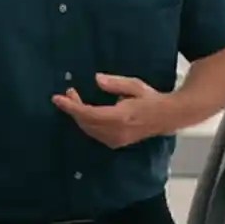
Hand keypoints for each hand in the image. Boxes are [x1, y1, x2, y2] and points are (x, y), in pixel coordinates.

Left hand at [52, 73, 170, 148]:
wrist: (168, 117)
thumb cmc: (150, 98)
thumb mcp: (134, 85)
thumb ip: (115, 83)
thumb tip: (97, 79)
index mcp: (120, 117)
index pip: (88, 114)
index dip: (71, 107)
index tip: (56, 98)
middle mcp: (116, 132)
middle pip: (85, 123)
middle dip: (73, 108)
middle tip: (70, 92)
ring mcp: (117, 140)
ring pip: (89, 130)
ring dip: (79, 116)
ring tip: (75, 99)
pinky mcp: (117, 144)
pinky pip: (95, 134)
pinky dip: (87, 123)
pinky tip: (85, 113)